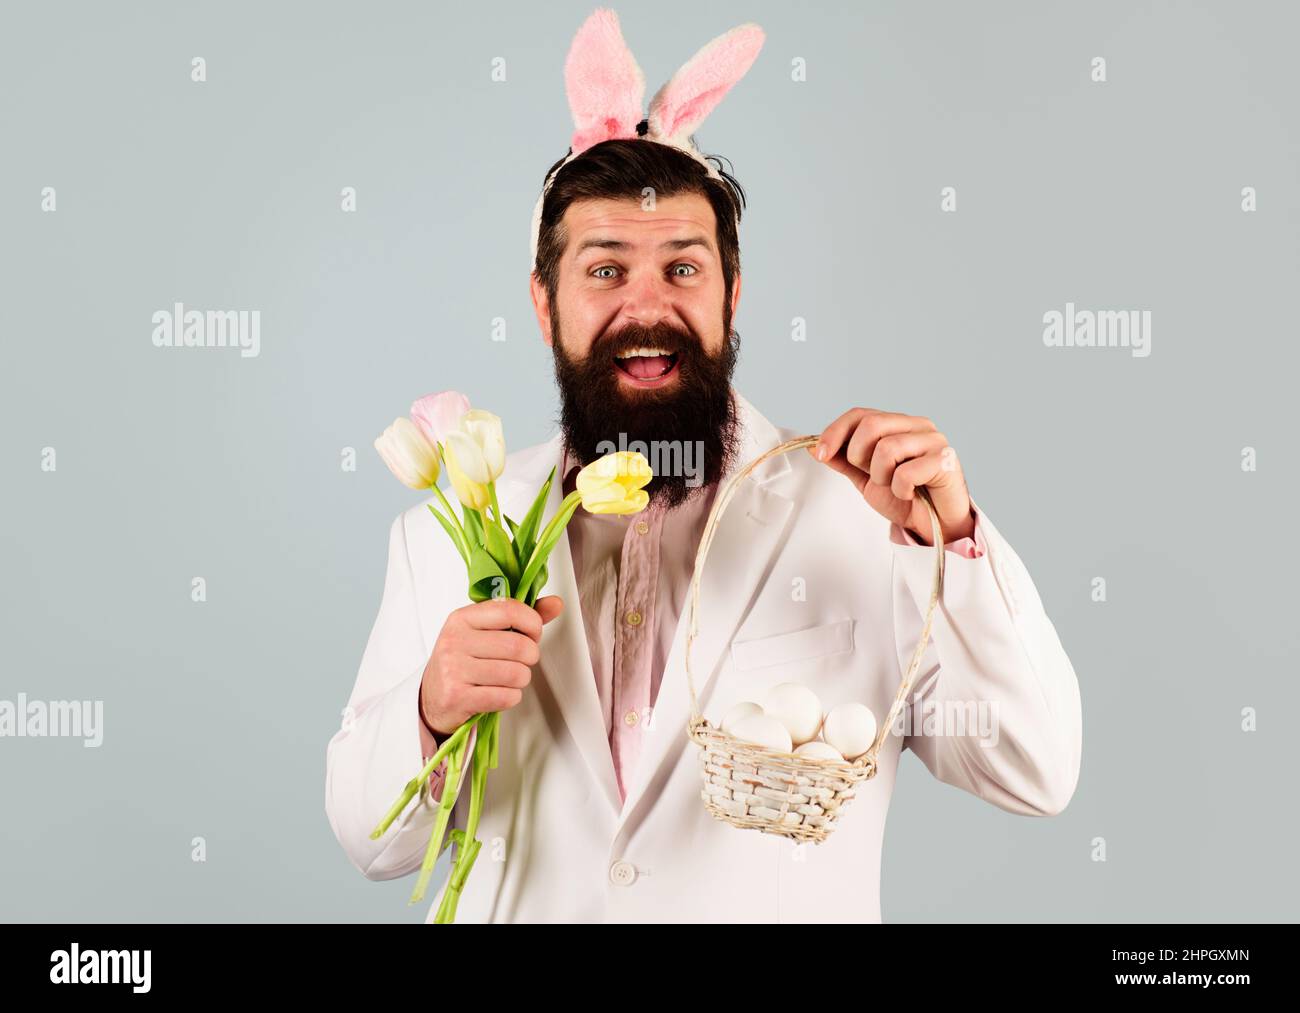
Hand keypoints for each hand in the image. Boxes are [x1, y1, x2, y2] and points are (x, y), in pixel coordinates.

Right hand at [419, 596, 563, 735]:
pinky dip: (511, 697)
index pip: (509, 610)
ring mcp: (453, 669)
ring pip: (515, 674)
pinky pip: (506, 697)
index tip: (533, 633)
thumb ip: (521, 616)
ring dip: (521, 679)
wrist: (432, 697)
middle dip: (530, 656)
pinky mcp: (457, 697)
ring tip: (509, 678)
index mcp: (462, 618)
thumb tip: (556, 603)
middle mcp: (454, 641)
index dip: (532, 623)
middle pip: (518, 646)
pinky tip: (499, 693)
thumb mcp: (485, 632)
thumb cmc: (463, 661)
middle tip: (522, 660)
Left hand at [807, 407, 973, 544]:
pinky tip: (910, 493)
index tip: (822, 454)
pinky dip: (901, 489)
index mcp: (897, 424)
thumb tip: (815, 447)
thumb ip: (843, 461)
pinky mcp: (946, 460)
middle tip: (872, 476)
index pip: (859, 414)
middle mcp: (916, 425)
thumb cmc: (905, 498)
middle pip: (871, 424)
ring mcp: (933, 440)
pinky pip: (906, 472)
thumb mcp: (866, 478)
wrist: (935, 524)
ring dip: (882, 476)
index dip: (835, 432)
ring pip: (888, 448)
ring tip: (894, 486)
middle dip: (859, 456)